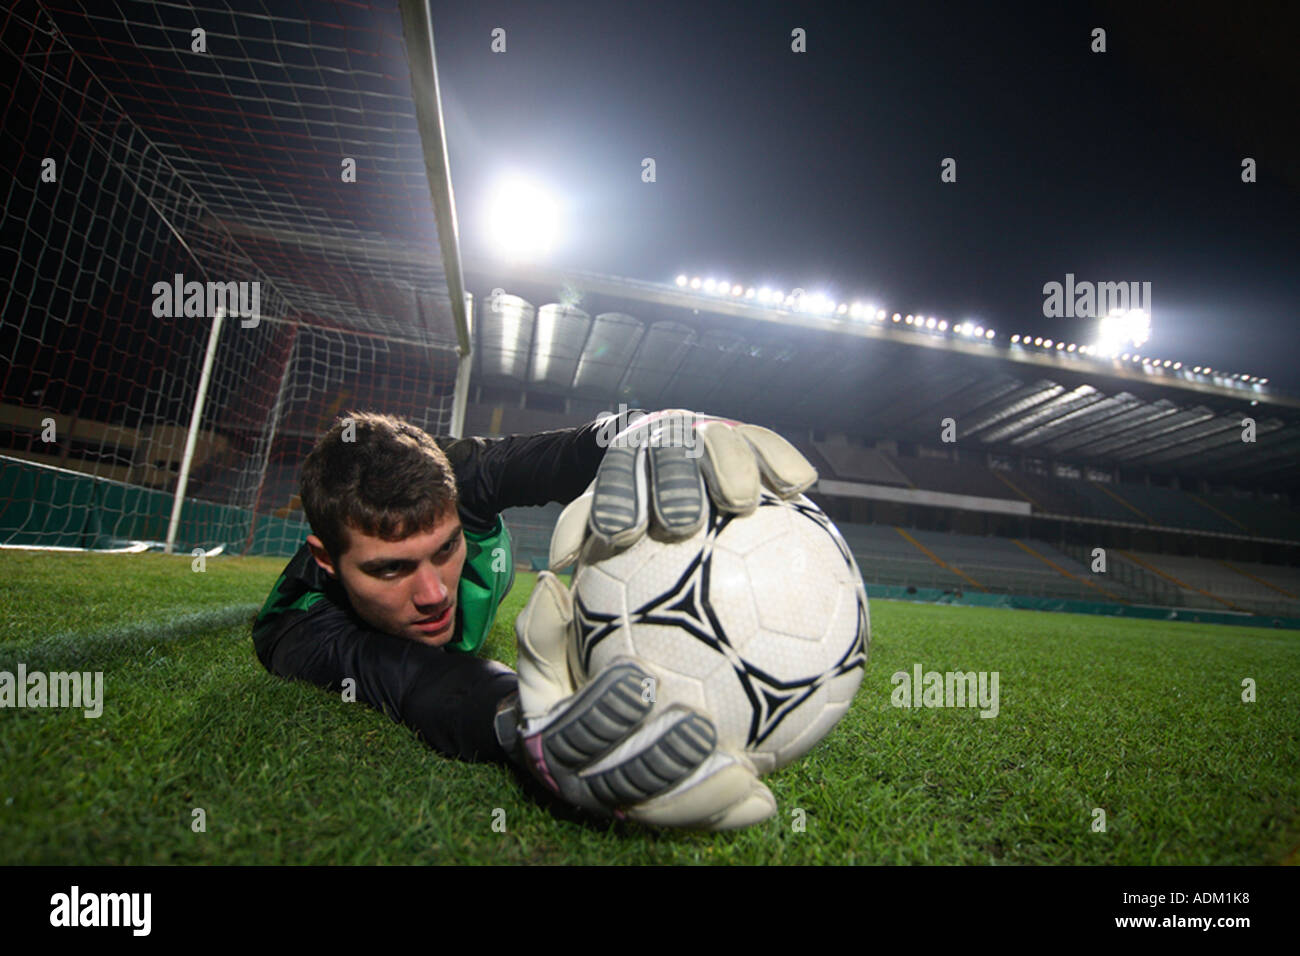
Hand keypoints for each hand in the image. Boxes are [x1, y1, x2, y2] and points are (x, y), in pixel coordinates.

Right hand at [495, 571, 775, 828]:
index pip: (576, 732)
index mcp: (556, 745)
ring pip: (664, 809)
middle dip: (662, 760)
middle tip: (700, 727)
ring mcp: (628, 805)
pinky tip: (765, 798)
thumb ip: (545, 626)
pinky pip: (698, 817)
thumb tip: (547, 585)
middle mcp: (588, 784)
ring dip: (703, 796)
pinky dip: (730, 812)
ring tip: (744, 773)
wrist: (566, 736)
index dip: (604, 710)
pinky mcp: (663, 812)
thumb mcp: (547, 652)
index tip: (637, 674)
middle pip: (624, 782)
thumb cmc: (565, 676)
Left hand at [551, 409, 817, 568]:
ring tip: (738, 503)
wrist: (670, 452)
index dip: (617, 499)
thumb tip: (558, 564)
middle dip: (673, 485)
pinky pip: (766, 442)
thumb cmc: (635, 501)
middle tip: (680, 522)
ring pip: (721, 442)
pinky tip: (798, 486)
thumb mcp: (602, 512)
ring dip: (729, 469)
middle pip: (671, 455)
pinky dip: (780, 459)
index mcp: (627, 452)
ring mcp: (710, 430)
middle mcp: (668, 436)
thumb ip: (580, 532)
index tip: (617, 533)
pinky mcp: (748, 434)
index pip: (617, 472)